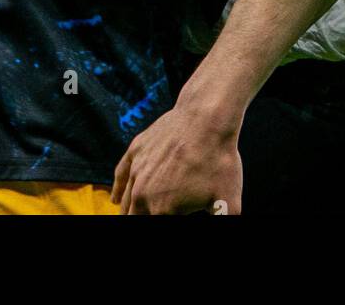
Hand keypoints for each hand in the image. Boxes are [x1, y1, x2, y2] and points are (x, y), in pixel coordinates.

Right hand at [112, 101, 242, 214]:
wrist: (208, 116)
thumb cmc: (219, 158)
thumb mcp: (228, 202)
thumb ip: (223, 219)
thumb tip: (222, 228)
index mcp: (163, 211)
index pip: (154, 226)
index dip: (166, 221)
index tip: (177, 214)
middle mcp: (143, 193)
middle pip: (135, 217)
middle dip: (144, 218)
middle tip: (158, 212)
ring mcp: (137, 170)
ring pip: (126, 201)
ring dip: (130, 210)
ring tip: (133, 215)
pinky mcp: (136, 150)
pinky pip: (120, 175)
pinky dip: (117, 189)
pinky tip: (115, 198)